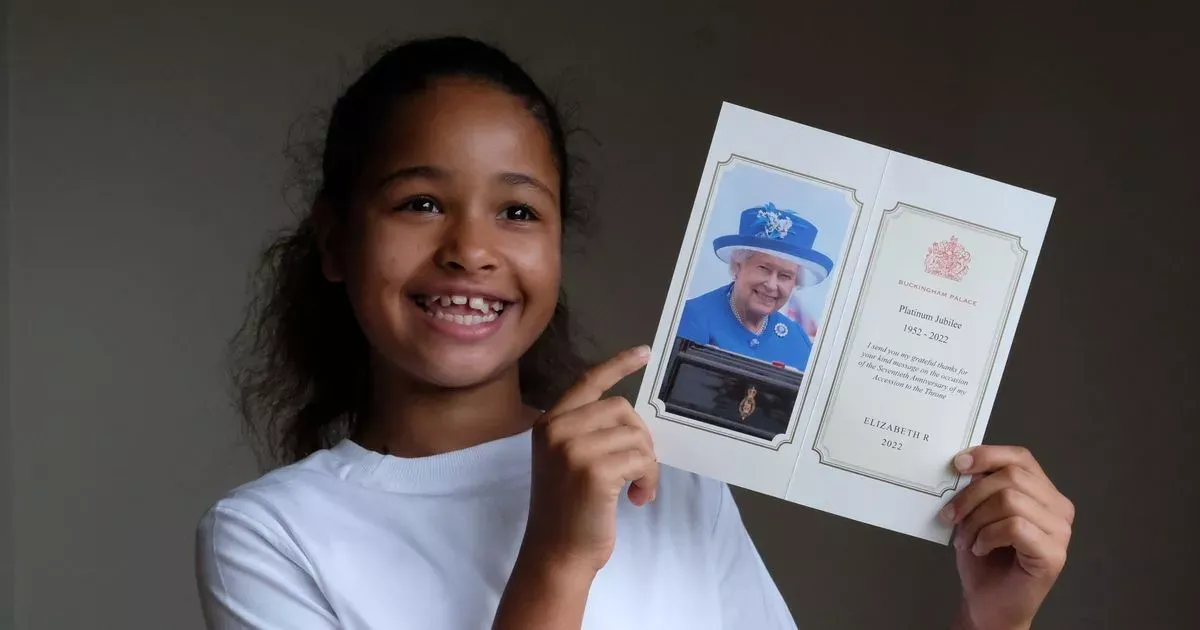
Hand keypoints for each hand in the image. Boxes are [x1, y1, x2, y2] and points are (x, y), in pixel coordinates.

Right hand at [521, 345, 659, 576]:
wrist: (556, 553)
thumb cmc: (566, 511)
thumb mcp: (566, 460)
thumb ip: (588, 432)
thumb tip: (633, 419)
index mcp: (548, 423)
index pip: (587, 381)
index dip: (618, 365)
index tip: (644, 353)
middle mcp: (556, 429)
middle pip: (621, 408)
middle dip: (640, 437)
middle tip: (639, 469)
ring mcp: (573, 449)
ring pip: (636, 435)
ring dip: (647, 463)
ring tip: (636, 489)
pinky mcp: (594, 470)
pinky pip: (641, 459)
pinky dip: (648, 479)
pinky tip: (637, 499)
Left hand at [940, 446, 1074, 629]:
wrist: (988, 603)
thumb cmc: (983, 558)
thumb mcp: (977, 511)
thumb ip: (980, 485)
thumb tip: (965, 462)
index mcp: (1044, 493)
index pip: (1020, 458)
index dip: (988, 455)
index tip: (958, 464)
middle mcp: (1059, 509)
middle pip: (1011, 477)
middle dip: (972, 494)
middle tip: (951, 516)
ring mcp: (1061, 532)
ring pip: (1010, 500)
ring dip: (976, 519)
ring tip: (966, 539)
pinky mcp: (1054, 554)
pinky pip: (1014, 527)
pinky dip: (987, 536)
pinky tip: (981, 549)